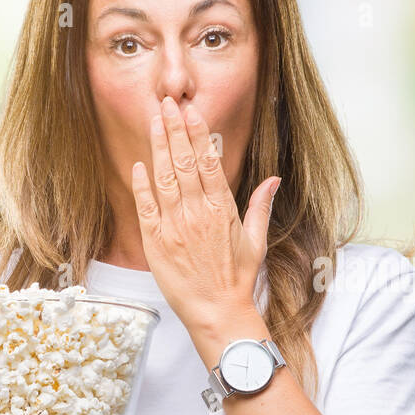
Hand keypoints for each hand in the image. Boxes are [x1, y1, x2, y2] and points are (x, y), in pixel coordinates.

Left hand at [130, 95, 279, 339]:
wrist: (217, 312)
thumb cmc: (237, 279)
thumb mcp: (255, 241)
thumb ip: (260, 206)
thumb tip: (274, 178)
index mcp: (222, 210)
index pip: (209, 162)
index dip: (198, 134)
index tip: (190, 111)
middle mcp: (197, 214)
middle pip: (183, 162)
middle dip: (174, 129)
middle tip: (166, 102)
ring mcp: (175, 227)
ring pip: (163, 178)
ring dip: (157, 147)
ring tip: (153, 120)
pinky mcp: (156, 242)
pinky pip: (147, 207)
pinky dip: (142, 184)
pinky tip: (140, 164)